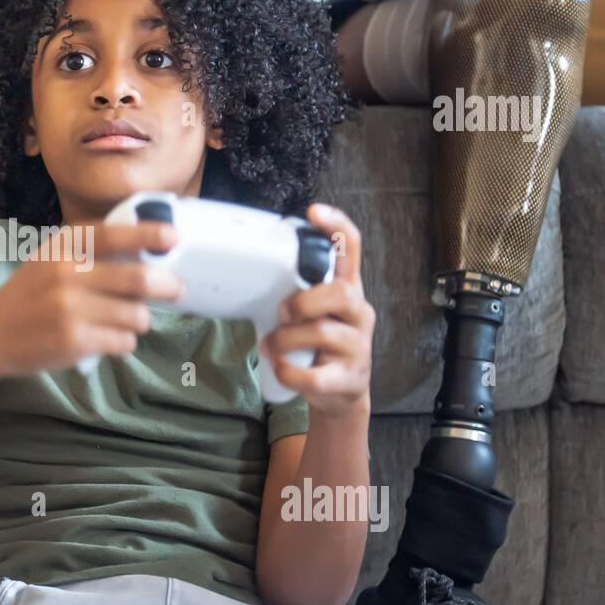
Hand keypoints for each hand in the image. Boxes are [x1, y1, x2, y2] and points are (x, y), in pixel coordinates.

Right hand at [0, 221, 182, 375]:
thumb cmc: (31, 294)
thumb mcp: (50, 259)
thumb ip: (89, 252)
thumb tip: (147, 255)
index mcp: (63, 247)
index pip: (114, 234)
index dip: (149, 234)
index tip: (174, 237)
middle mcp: (66, 273)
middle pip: (137, 279)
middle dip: (166, 286)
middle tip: (176, 289)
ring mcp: (69, 308)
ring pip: (135, 315)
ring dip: (140, 320)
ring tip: (129, 321)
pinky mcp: (73, 340)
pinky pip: (122, 341)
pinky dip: (124, 342)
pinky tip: (111, 339)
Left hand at [260, 203, 374, 417]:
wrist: (340, 393)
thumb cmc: (318, 346)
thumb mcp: (311, 312)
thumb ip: (293, 292)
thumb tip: (246, 273)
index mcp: (347, 290)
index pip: (350, 248)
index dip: (335, 226)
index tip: (313, 210)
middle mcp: (358, 313)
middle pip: (341, 292)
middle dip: (303, 301)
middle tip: (281, 314)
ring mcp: (358, 346)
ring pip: (323, 332)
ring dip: (286, 340)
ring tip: (271, 347)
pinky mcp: (348, 378)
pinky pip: (315, 374)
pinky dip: (290, 371)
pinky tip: (281, 368)